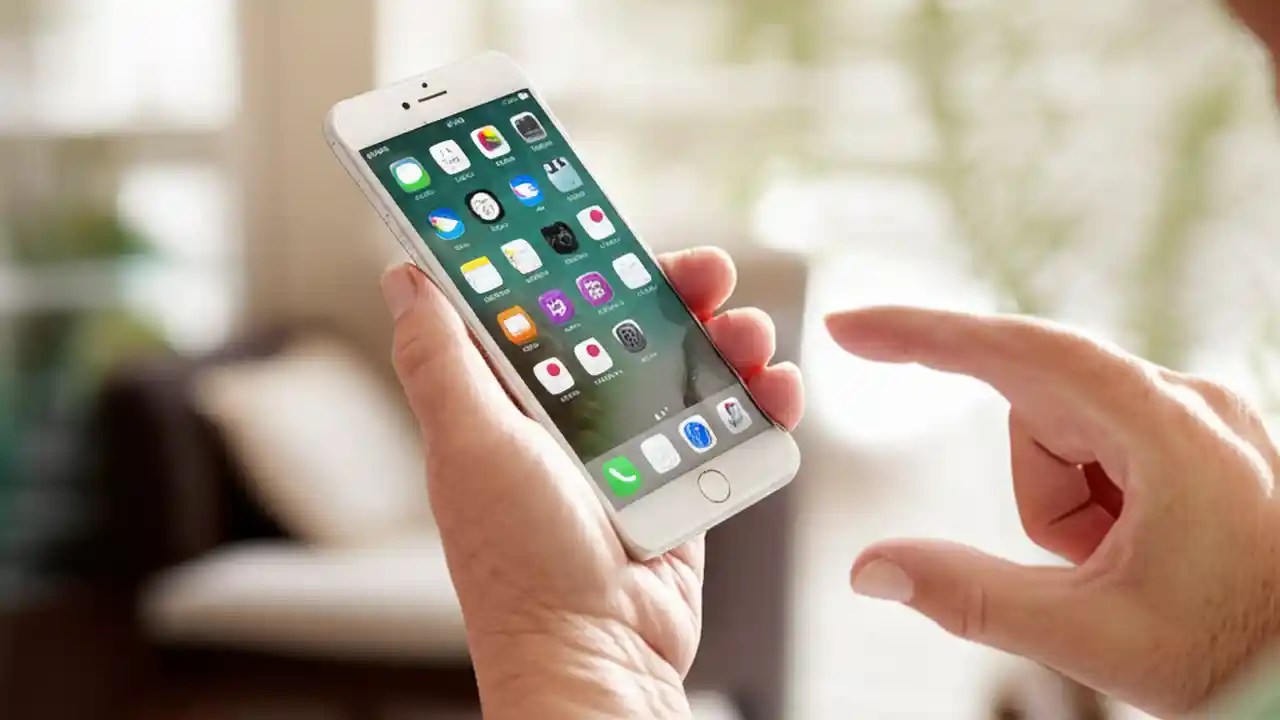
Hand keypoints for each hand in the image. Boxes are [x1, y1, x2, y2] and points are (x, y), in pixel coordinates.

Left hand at [381, 248, 802, 718]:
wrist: (597, 657)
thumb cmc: (522, 561)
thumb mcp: (470, 447)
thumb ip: (443, 361)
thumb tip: (406, 277)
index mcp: (513, 403)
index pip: (546, 308)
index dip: (575, 259)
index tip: (607, 221)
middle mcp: (571, 421)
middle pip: (629, 328)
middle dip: (672, 292)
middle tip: (708, 273)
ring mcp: (632, 453)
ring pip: (687, 369)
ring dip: (728, 341)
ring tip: (751, 336)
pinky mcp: (681, 484)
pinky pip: (725, 426)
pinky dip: (759, 402)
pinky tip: (778, 389)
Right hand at [827, 307, 1279, 716]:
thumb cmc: (1235, 653)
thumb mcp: (1090, 636)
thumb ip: (971, 597)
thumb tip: (870, 568)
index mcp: (1168, 431)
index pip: (1022, 351)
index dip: (925, 333)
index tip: (850, 326)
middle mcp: (1185, 401)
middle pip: (1038, 412)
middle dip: (1041, 496)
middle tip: (1086, 567)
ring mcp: (1194, 416)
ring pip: (1065, 434)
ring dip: (1065, 504)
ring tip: (1120, 566)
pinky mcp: (1193, 436)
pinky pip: (1100, 447)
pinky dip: (1093, 499)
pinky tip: (1140, 548)